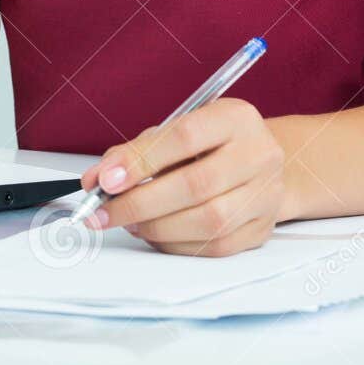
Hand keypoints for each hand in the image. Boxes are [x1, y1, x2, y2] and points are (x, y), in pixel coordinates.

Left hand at [77, 98, 285, 256]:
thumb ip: (136, 151)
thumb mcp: (176, 131)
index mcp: (235, 118)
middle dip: (139, 203)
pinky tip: (154, 234)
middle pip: (196, 185)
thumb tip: (97, 179)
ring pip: (207, 221)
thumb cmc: (210, 145)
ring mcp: (266, 194)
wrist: (260, 164)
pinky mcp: (262, 228)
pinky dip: (175, 244)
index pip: (185, 136)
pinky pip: (215, 246)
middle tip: (104, 212)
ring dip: (156, 227)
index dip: (140, 160)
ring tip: (128, 222)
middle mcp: (259, 154)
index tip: (105, 180)